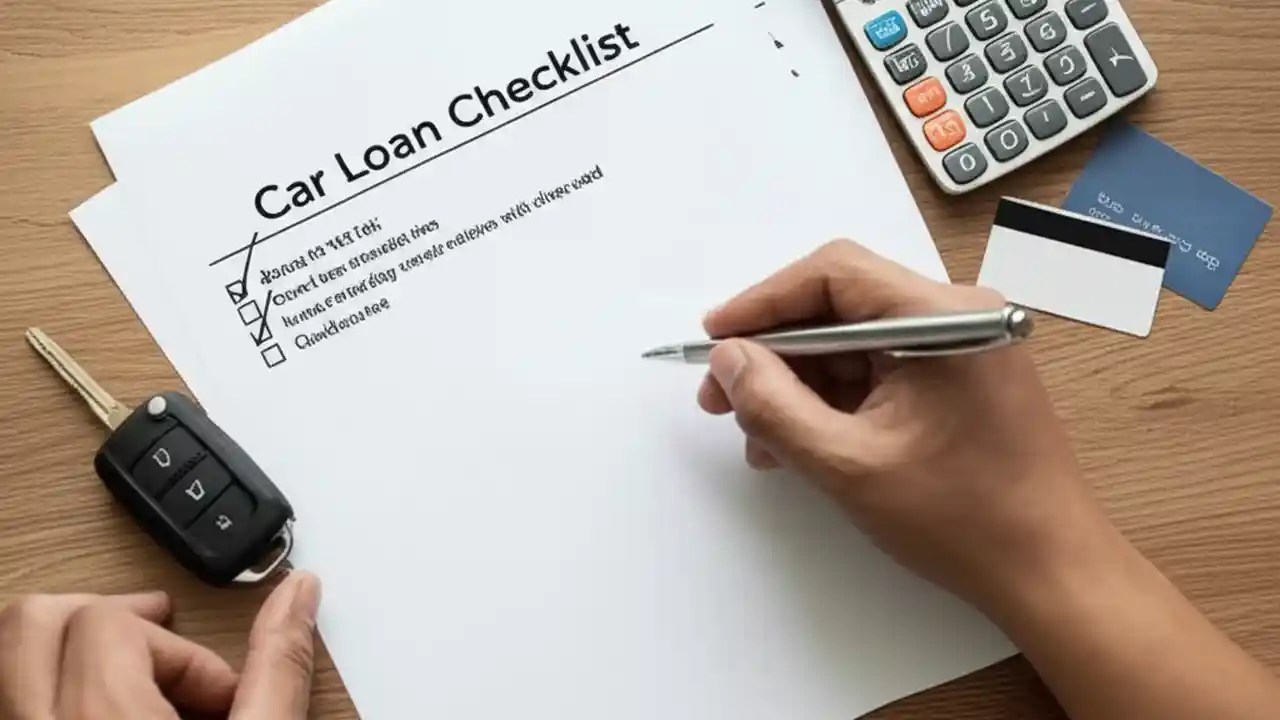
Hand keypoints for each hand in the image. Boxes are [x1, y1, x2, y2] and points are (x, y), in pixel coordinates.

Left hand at [0, 571, 320, 719]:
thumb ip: (279, 668)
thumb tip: (298, 593)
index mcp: (98, 715)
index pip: (118, 624)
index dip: (186, 651)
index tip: (222, 694)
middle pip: (36, 620)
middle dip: (111, 627)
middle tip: (167, 660)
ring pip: (8, 659)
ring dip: (71, 657)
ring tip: (137, 690)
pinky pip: (8, 700)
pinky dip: (50, 693)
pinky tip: (109, 716)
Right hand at [697, 241, 1112, 613]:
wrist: (1051, 571)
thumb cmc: (966, 521)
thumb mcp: (849, 465)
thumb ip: (776, 406)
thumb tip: (729, 360)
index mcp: (942, 318)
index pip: (835, 275)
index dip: (764, 301)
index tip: (714, 337)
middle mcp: (959, 316)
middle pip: (842, 305)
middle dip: (776, 351)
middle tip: (722, 395)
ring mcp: (963, 347)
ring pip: (857, 341)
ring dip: (802, 382)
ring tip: (758, 434)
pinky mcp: (961, 378)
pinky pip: (883, 369)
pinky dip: (838, 399)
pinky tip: (801, 440)